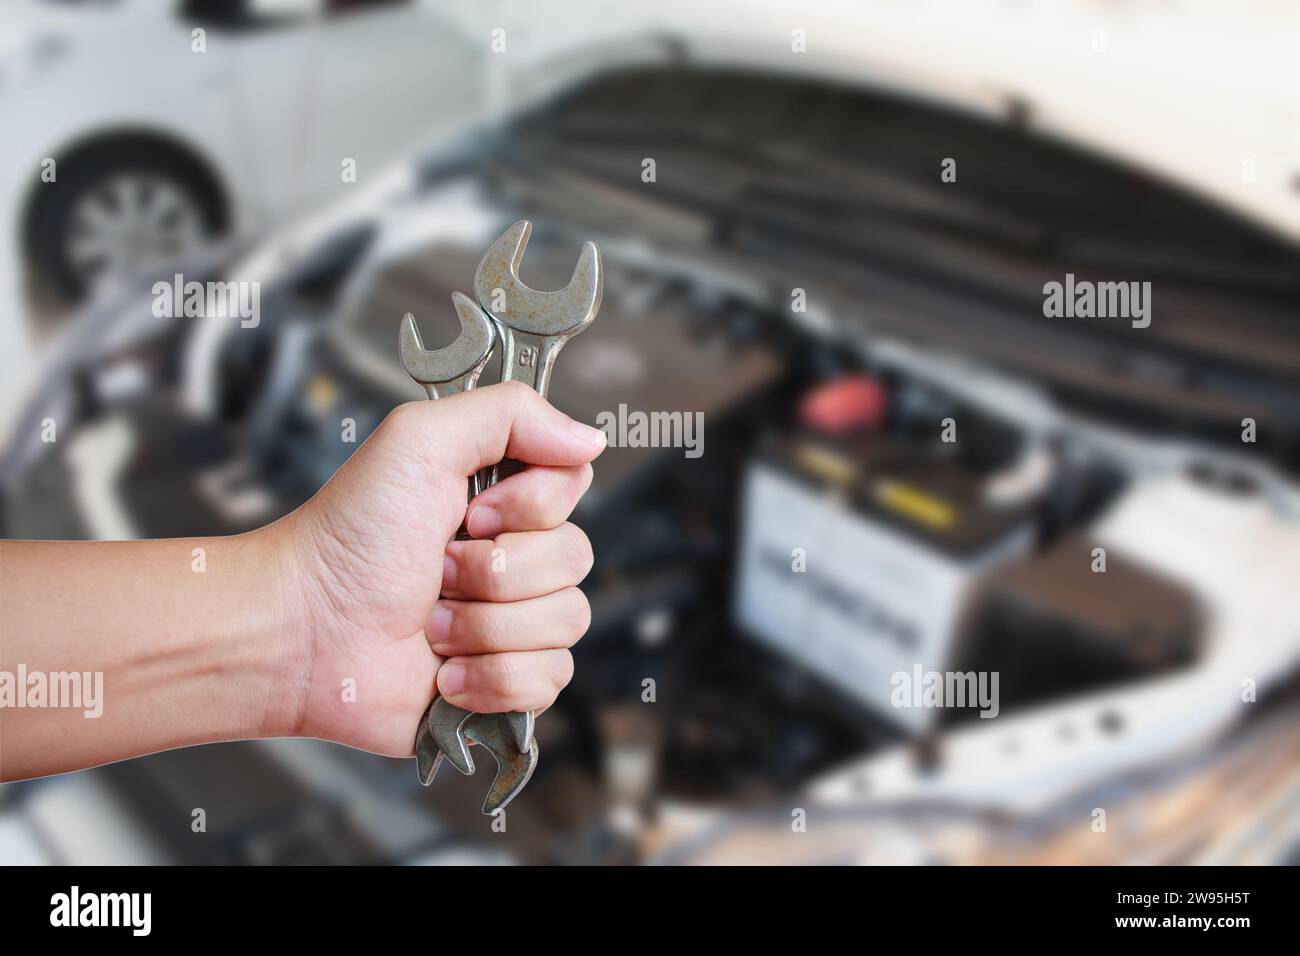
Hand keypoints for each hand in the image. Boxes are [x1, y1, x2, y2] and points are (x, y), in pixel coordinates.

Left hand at [269, 380, 605, 756]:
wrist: (303, 632)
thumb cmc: (348, 536)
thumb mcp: (420, 440)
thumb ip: (511, 413)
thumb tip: (591, 438)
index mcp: (501, 497)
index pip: (574, 485)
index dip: (530, 505)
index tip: (470, 511)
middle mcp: (513, 555)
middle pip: (576, 557)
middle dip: (496, 571)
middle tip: (436, 571)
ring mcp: (513, 622)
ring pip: (567, 621)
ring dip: (487, 625)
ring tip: (431, 623)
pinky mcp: (505, 684)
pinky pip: (549, 680)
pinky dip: (491, 677)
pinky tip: (444, 671)